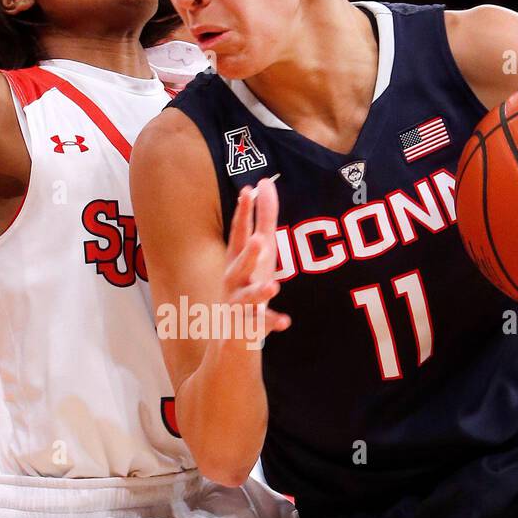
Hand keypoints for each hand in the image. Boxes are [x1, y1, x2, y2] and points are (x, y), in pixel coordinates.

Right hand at [222, 177, 290, 343]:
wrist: (233, 335)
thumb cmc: (247, 283)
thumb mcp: (259, 251)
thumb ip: (263, 218)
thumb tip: (264, 182)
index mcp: (236, 261)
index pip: (238, 234)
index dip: (242, 214)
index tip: (247, 192)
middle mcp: (233, 281)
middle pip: (238, 266)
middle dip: (247, 254)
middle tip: (258, 240)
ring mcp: (238, 305)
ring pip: (246, 298)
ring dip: (258, 291)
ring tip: (273, 287)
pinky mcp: (247, 327)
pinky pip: (259, 325)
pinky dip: (271, 322)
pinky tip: (285, 321)